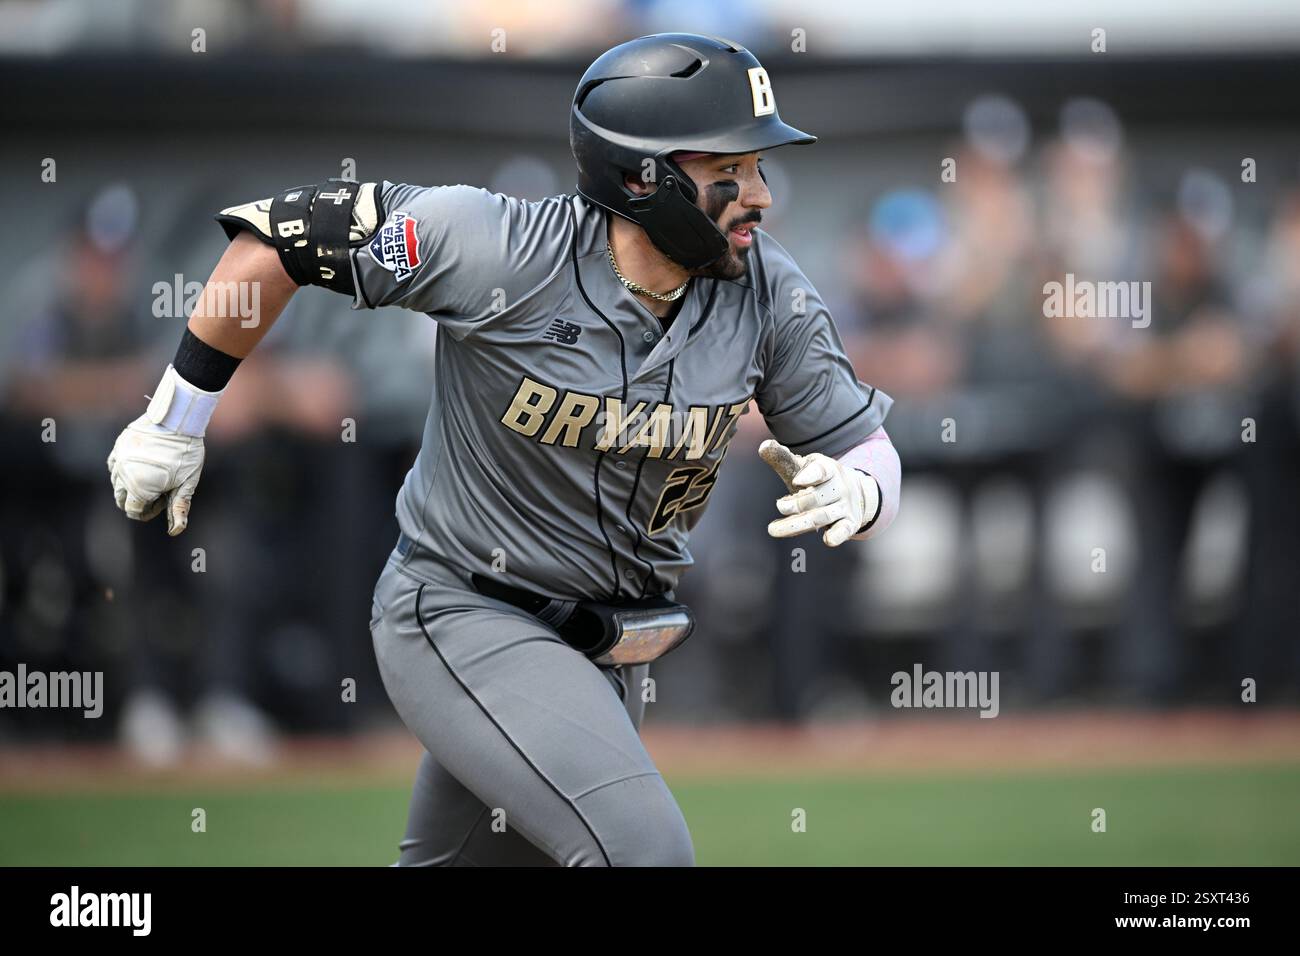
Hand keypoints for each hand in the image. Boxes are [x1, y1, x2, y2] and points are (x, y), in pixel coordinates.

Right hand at [107, 366, 214, 535]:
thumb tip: (176, 530)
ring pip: (116, 483)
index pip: (133, 511)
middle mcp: (123, 475)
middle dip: (138, 501)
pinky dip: (123, 472)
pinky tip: (139, 468)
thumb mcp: (187, 482)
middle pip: (122, 499)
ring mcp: (118, 459)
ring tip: (153, 477)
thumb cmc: (186, 453)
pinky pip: (114, 466)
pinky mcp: (119, 446)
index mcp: (139, 487)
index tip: (164, 499)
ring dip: (130, 487)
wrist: (178, 419)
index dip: (149, 511)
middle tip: (159, 490)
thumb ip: (179, 507)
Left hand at [759, 439, 880, 547]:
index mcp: (828, 469)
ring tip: (773, 529)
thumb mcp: (804, 467)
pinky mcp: (849, 524)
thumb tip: (763, 447)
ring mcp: (845, 507)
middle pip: (817, 497)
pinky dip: (837, 535)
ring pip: (822, 516)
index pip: (821, 470)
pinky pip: (844, 530)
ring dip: (797, 524)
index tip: (797, 481)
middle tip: (779, 506)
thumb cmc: (819, 480)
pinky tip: (828, 540)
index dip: (810, 476)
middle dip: (797, 504)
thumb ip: (783, 459)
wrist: (857, 492)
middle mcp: (839, 487)